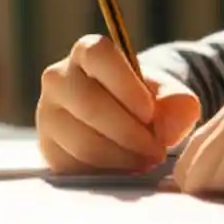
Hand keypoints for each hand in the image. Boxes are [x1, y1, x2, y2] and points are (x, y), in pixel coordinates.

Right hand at [37, 34, 199, 172]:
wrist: (119, 120)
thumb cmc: (142, 100)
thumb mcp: (166, 93)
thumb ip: (175, 103)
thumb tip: (165, 129)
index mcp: (86, 52)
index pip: (98, 55)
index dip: (126, 85)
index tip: (150, 113)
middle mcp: (58, 78)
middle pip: (89, 104)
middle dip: (130, 133)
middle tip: (157, 150)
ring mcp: (47, 113)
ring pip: (84, 141)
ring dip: (123, 157)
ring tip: (145, 160)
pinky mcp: (48, 147)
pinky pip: (77, 166)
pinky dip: (108, 172)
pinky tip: (126, 168)